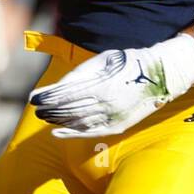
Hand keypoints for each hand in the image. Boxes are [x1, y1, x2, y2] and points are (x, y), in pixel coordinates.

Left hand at [30, 34, 193, 137]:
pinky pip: (91, 132)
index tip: (34, 97)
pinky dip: (72, 133)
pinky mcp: (118, 126)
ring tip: (45, 117)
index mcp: (101, 83)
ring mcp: (113, 116)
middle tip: (36, 108)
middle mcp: (106, 102)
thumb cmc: (127, 62)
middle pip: (69, 109)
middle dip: (49, 109)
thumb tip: (57, 86)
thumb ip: (80, 73)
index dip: (48, 97)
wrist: (160, 75)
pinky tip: (58, 132)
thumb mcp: (103, 60)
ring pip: (78, 122)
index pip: (66, 94)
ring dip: (58, 121)